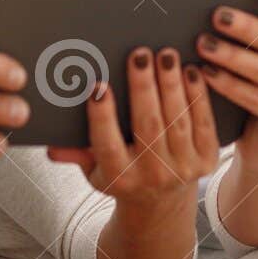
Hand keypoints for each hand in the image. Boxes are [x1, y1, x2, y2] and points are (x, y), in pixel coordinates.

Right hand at [47, 47, 221, 205]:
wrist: (160, 204)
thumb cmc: (121, 177)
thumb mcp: (94, 171)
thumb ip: (76, 154)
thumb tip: (51, 146)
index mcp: (119, 177)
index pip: (106, 144)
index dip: (102, 116)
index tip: (98, 86)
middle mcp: (152, 175)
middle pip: (147, 125)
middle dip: (143, 87)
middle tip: (139, 55)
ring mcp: (182, 168)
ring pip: (176, 119)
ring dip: (171, 84)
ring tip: (166, 55)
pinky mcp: (206, 160)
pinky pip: (203, 122)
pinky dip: (197, 95)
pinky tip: (190, 71)